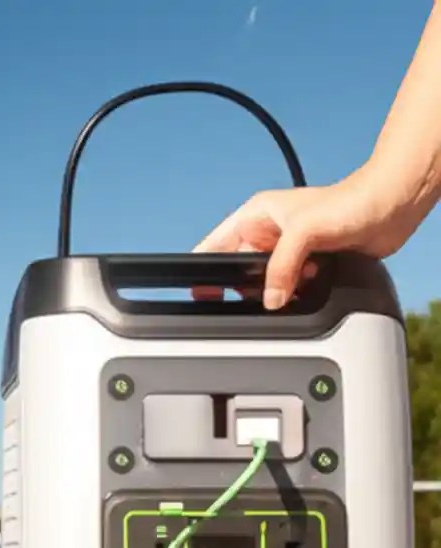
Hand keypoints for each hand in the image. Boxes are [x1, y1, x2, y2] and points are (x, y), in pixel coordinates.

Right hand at [192, 165, 417, 308]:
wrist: (392, 207)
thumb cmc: (350, 202)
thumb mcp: (303, 231)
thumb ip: (280, 267)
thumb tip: (269, 299)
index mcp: (255, 215)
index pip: (214, 245)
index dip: (204, 269)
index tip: (200, 292)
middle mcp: (268, 233)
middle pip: (240, 271)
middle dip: (249, 285)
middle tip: (259, 294)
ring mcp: (288, 251)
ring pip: (266, 284)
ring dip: (278, 290)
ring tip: (297, 282)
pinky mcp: (308, 266)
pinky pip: (290, 289)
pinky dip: (296, 295)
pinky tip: (310, 286)